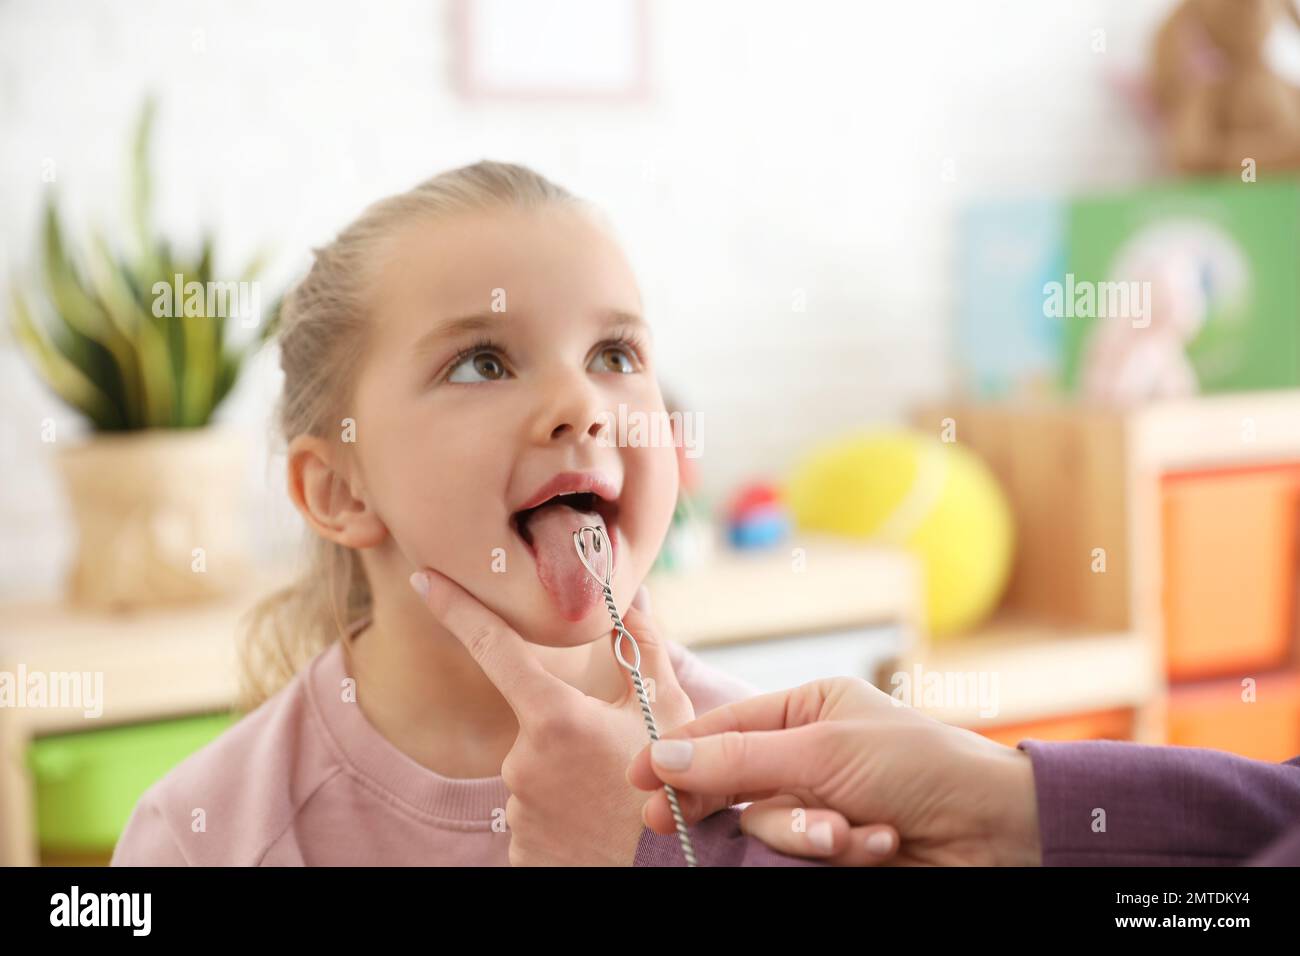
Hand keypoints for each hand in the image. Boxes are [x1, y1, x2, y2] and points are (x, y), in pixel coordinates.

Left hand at [412, 569, 695, 864]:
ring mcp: (516, 806)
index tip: (426, 579)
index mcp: (555, 717)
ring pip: (536, 767)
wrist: (657, 876)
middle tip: (616, 759)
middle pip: (535, 720)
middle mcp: (522, 759)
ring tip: (611, 797)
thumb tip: (628, 598)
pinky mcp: (517, 843)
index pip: (492, 646)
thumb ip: (642, 650)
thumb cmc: (671, 795)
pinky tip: (593, 822)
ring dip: (569, 773)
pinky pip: (535, 809)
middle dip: (568, 729)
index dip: (456, 607)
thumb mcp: (669, 714)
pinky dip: (563, 809)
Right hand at [627, 676, 1041, 865]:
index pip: (726, 728)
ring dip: (803, 836)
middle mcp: (811, 755)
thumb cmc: (920, 766)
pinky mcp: (840, 851)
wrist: (997, 832)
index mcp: (808, 710)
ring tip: (848, 836)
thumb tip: (661, 756)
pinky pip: (802, 858)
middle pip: (734, 784)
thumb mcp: (822, 752)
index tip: (637, 779)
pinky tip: (878, 845)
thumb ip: (737, 759)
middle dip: (731, 805)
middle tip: (673, 824)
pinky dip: (838, 856)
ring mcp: (824, 804)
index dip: (679, 752)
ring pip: (767, 828)